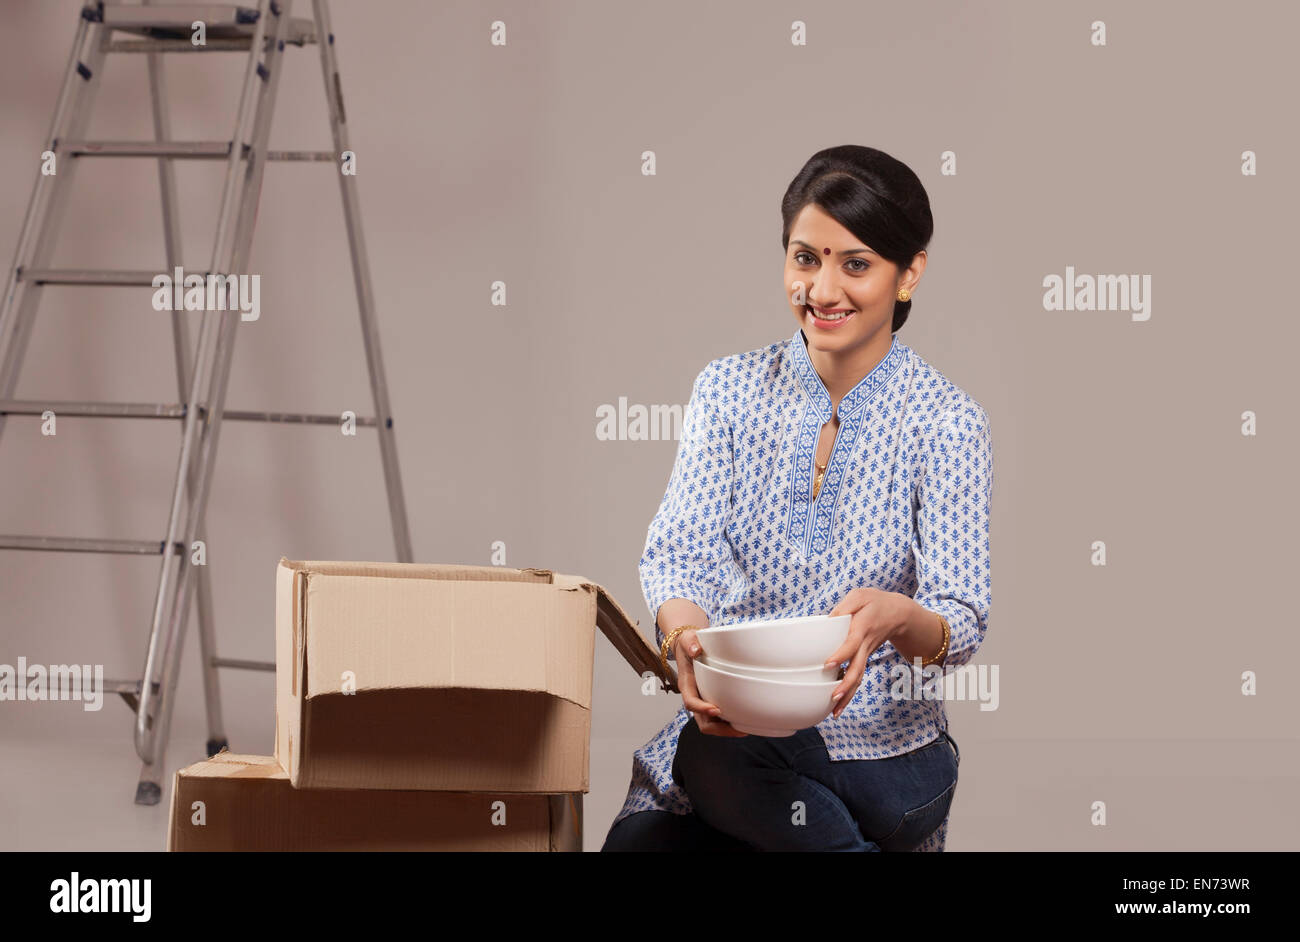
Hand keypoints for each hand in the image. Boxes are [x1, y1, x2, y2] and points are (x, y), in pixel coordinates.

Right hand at [669, 627, 747, 736]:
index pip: (690, 702)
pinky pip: (718, 718)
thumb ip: (690, 643)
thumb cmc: (689, 644)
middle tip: (738, 729)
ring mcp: (702, 700)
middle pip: (702, 721)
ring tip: (745, 729)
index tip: (716, 710)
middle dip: (718, 729)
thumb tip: (696, 650)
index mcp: (686, 684)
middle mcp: (694, 696)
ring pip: (710, 723)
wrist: (689, 646)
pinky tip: (743, 720)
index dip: (702, 708)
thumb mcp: (688, 639)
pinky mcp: (710, 700)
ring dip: (725, 730)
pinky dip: (728, 723)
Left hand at [824, 589, 914, 718]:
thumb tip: (827, 622)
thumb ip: (843, 608)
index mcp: (863, 627)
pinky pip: (858, 676)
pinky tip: (838, 705)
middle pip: (857, 669)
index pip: (852, 643)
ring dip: (848, 695)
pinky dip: (850, 692)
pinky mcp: (865, 657)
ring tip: (835, 712)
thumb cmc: (875, 603)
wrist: (900, 613)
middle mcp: (865, 644)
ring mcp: (867, 653)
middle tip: (833, 698)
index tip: (829, 664)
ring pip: (858, 677)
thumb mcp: (859, 596)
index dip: (842, 654)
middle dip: (846, 685)